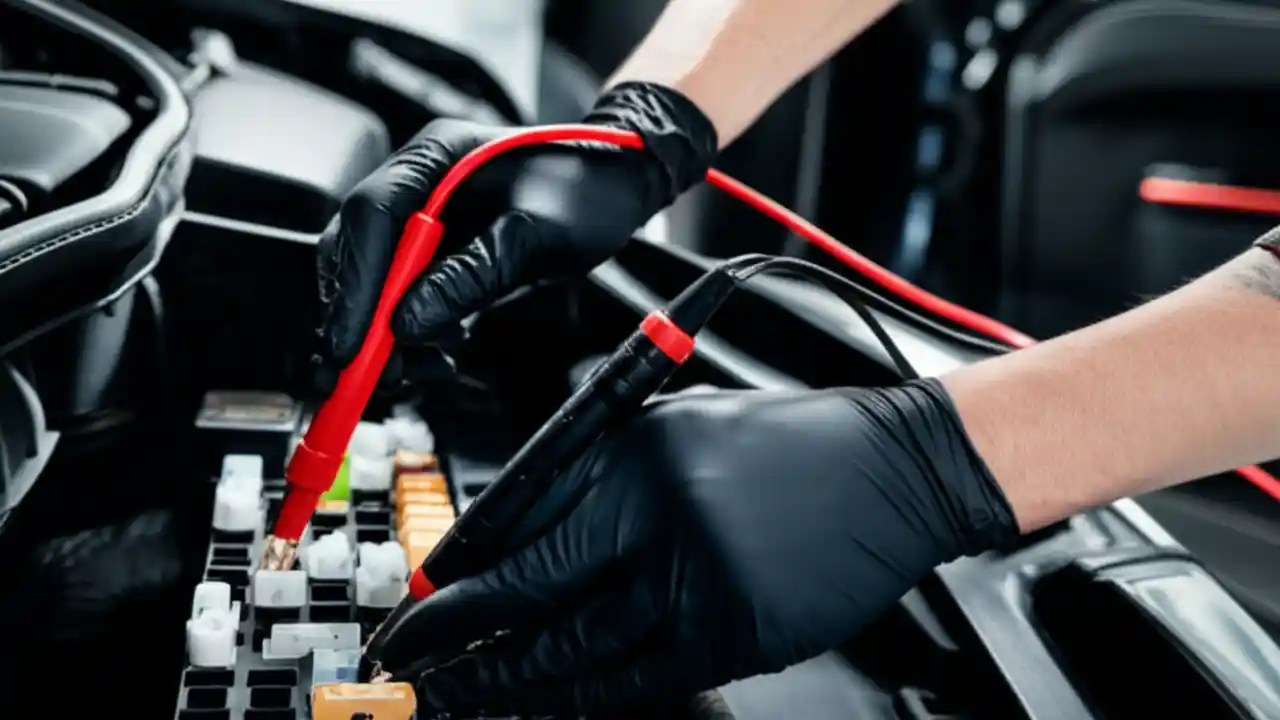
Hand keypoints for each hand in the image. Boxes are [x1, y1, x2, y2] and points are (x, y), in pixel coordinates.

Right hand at [314, 82, 717, 389]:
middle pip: (358, 251)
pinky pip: (405, 295)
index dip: (355, 284)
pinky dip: (411, 333)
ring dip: (385, 335)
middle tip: (367, 374)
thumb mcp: (537, 235)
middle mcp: (419, 183)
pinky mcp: (438, 250)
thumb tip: (408, 321)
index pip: (370, 215)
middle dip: (360, 317)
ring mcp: (425, 217)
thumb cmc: (588, 190)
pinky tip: (437, 356)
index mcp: (435, 156)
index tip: (353, 342)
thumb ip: (472, 275)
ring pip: (376, 281)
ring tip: (416, 372)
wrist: (619, 186)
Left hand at [374, 379, 1017, 714]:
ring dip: (509, 679)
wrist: (893, 471)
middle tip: (412, 665)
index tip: (421, 608)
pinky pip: (640, 679)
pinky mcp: (736, 634)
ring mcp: (699, 583)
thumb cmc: (788, 441)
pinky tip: (546, 701)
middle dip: (460, 642)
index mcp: (634, 457)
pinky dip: (584, 695)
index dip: (459, 583)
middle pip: (531, 597)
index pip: (518, 531)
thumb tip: (514, 535)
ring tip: (460, 696)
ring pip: (577, 650)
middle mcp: (658, 519)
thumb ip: (594, 471)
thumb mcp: (674, 426)